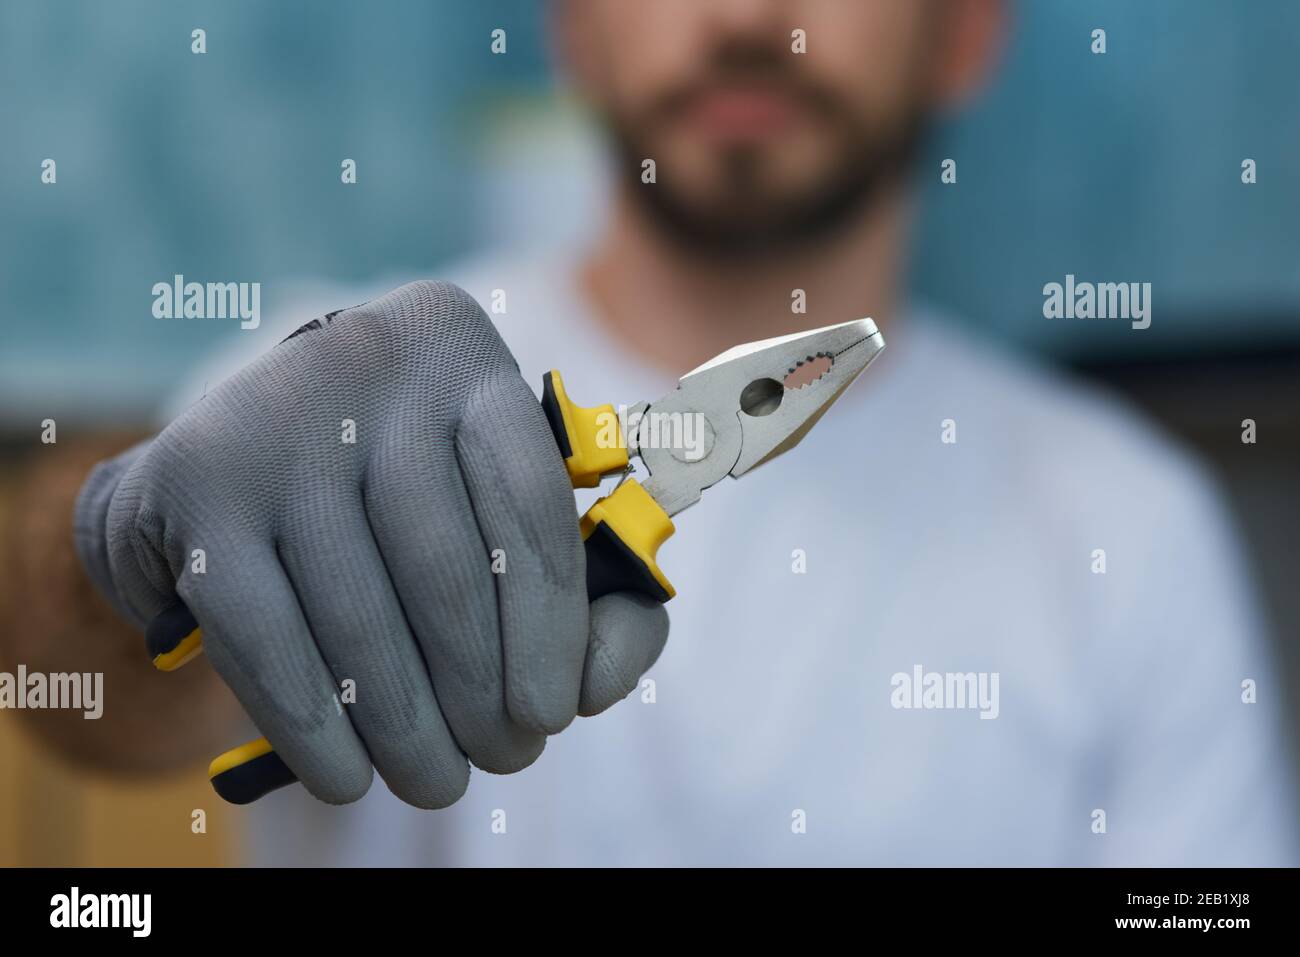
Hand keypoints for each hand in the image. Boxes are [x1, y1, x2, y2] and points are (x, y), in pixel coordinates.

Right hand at [75, 281, 667, 807]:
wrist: (239, 454)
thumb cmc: (405, 495)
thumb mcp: (508, 510)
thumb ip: (596, 594)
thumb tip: (600, 682)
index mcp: (458, 351)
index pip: (529, 498)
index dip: (552, 625)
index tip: (554, 714)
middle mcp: (365, 362)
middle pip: (443, 566)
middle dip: (480, 691)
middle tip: (501, 757)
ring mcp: (272, 421)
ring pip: (358, 611)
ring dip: (404, 725)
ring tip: (435, 779)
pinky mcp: (194, 485)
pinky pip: (265, 634)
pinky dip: (311, 724)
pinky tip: (348, 775)